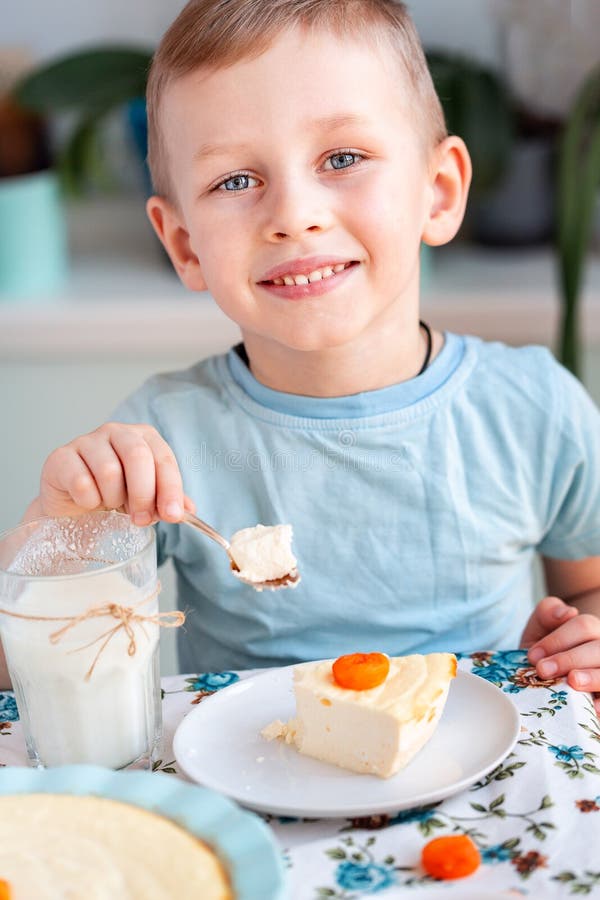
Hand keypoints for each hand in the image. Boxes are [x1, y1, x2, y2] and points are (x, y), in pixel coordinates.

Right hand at [38, 422, 194, 524]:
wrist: (73, 509)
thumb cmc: (114, 498)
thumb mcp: (146, 500)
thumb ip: (168, 502)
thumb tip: (189, 511)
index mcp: (144, 437)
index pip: (163, 458)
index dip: (170, 488)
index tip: (173, 515)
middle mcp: (116, 432)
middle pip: (137, 456)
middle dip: (143, 494)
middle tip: (141, 520)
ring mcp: (86, 441)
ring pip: (109, 471)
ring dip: (113, 499)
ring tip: (110, 505)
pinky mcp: (61, 457)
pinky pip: (81, 482)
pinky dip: (89, 501)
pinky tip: (88, 503)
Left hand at [521, 595, 599, 714]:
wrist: (541, 682)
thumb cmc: (543, 653)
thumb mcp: (539, 630)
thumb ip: (547, 613)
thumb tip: (568, 613)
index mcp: (590, 629)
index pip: (583, 626)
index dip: (557, 640)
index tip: (533, 656)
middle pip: (597, 648)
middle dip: (568, 659)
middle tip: (542, 671)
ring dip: (592, 677)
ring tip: (572, 681)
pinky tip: (594, 707)